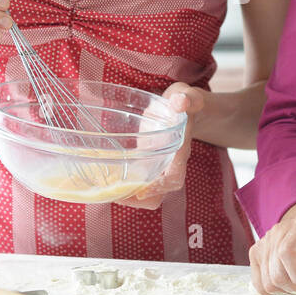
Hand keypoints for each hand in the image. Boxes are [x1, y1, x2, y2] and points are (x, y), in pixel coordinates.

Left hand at [114, 83, 204, 210]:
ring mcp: (159, 164)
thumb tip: (180, 102)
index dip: (160, 187)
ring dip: (130, 196)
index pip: (174, 177)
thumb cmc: (187, 101)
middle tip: (114, 195)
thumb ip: (186, 98)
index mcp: (180, 150)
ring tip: (107, 191)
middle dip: (139, 199)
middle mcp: (170, 163)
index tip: (141, 191)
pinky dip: (126, 185)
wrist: (188, 107)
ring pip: (149, 192)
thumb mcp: (187, 95)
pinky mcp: (149, 161)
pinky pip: (140, 181)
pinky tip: (108, 181)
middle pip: (160, 194)